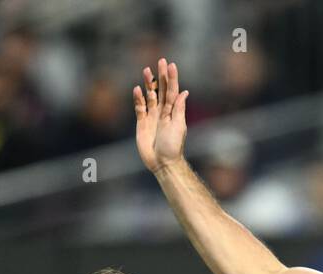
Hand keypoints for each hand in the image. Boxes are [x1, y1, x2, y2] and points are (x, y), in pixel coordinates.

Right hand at [134, 57, 187, 173]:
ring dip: (149, 84)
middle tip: (160, 61)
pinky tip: (137, 89)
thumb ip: (178, 109)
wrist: (162, 162)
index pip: (173, 91)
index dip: (172, 78)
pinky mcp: (142, 123)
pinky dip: (138, 98)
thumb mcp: (178, 126)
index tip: (171, 65)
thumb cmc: (173, 146)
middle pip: (162, 90)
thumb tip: (184, 92)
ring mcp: (152, 116)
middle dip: (161, 76)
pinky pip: (140, 107)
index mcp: (173, 111)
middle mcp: (163, 111)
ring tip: (147, 71)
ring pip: (150, 96)